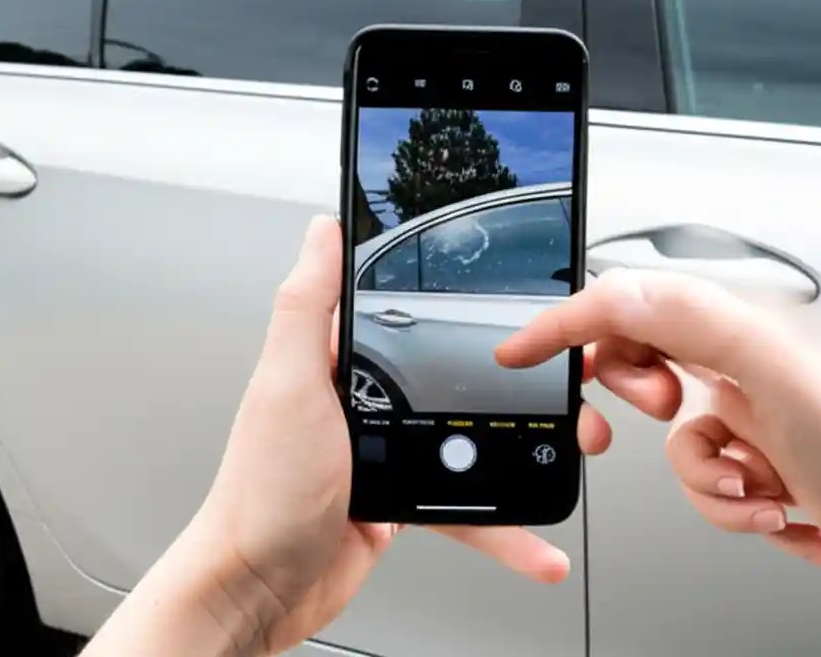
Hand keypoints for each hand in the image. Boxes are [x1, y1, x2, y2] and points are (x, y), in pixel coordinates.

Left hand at [192, 215, 611, 652]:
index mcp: (331, 363)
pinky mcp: (399, 498)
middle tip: (555, 379)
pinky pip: (463, 505)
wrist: (260, 589)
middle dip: (505, 382)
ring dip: (514, 457)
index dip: (445, 293)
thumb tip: (322, 231)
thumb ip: (306, 307)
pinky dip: (499, 527)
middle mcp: (358, 401)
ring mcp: (382, 451)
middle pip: (447, 374)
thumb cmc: (261, 495)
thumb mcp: (288, 385)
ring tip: (561, 455)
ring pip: (466, 442)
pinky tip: (529, 542)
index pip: (395, 307)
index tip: (502, 285)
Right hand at [497, 268, 820, 570]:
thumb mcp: (769, 365)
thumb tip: (616, 292)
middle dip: (646, 403)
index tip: (521, 351)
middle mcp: (727, 355)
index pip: (626, 302)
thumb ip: (690, 319)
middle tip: (673, 411)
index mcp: (730, 316)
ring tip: (753, 487)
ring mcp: (734, 406)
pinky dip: (728, 504)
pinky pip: (698, 478)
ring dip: (706, 479)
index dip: (565, 323)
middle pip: (636, 363)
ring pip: (667, 441)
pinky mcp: (742, 452)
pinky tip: (773, 503)